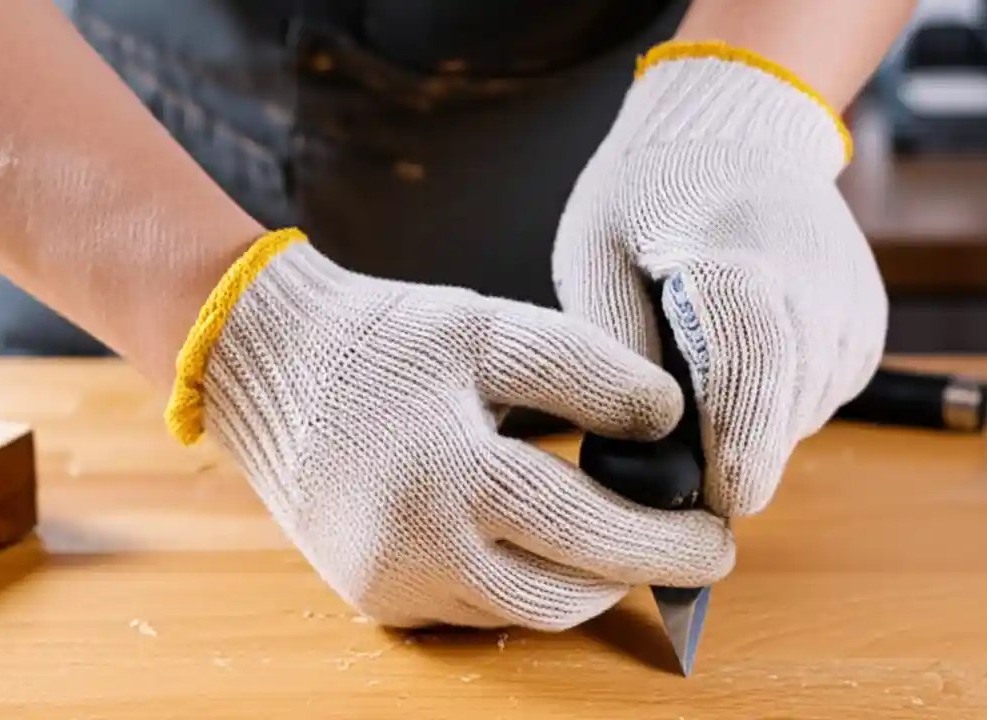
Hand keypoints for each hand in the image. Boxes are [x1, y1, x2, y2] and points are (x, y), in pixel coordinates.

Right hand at [168, 230, 734, 629]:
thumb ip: (589, 372)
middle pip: (563, 595)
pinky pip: (474, 611)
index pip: (590, 531)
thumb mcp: (492, 327)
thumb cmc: (388, 339)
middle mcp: (418, 549)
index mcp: (452, 474)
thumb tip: (669, 426)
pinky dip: (520, 582)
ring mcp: (391, 584)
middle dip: (637, 574)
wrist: (268, 366)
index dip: (666, 541)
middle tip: (687, 547)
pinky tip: (534, 538)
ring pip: (522, 612)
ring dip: (581, 582)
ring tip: (614, 535)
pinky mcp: (374, 599)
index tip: (719, 536)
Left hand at [553, 43, 887, 517]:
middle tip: (681, 467)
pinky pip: (819, 399)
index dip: (734, 449)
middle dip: (734, 459)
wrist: (738, 134)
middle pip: (784, 412)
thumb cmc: (647, 194)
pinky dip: (776, 405)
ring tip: (701, 380)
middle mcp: (815, 288)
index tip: (715, 504)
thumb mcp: (594, 255)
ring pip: (803, 416)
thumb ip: (616, 346)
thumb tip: (646, 440)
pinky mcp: (868, 325)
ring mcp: (851, 308)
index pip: (751, 371)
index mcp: (737, 261)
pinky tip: (740, 362)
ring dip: (750, 430)